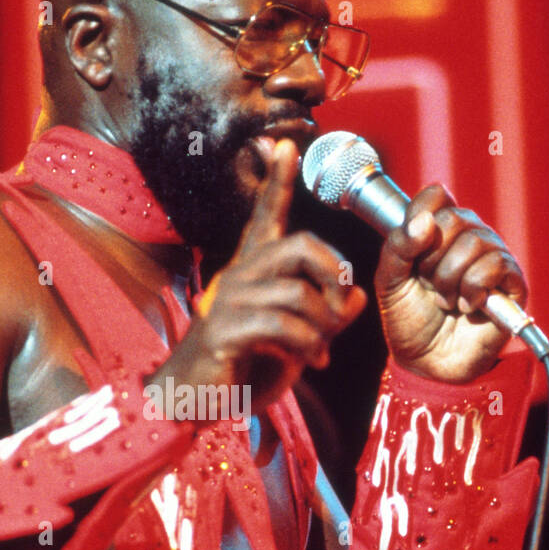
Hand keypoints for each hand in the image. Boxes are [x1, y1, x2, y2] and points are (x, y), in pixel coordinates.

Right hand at [160, 140, 366, 414]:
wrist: (193, 404)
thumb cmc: (242, 372)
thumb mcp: (294, 342)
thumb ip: (322, 317)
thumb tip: (355, 298)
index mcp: (248, 273)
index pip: (264, 218)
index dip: (276, 182)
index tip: (285, 145)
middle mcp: (236, 277)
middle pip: (299, 246)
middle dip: (334, 272)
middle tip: (342, 305)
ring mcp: (226, 302)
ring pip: (297, 293)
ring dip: (323, 326)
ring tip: (322, 352)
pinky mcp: (222, 330)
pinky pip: (283, 326)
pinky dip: (308, 346)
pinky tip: (311, 363)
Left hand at [375, 184, 527, 381]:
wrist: (425, 361)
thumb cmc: (409, 319)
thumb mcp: (390, 281)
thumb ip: (398, 246)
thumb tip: (424, 220)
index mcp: (439, 230)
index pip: (436, 196)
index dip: (420, 217)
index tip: (411, 251)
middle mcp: (469, 237)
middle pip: (453, 218)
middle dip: (431, 259)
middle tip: (428, 285)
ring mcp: (492, 257)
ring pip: (475, 241)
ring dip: (450, 279)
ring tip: (446, 300)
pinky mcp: (512, 283)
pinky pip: (496, 264)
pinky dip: (473, 288)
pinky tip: (467, 306)